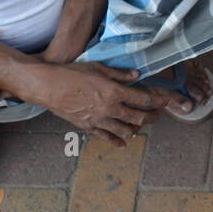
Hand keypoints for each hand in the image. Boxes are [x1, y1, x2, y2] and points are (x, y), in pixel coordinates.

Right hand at [27, 62, 195, 145]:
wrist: (47, 86)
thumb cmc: (71, 72)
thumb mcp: (98, 67)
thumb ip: (119, 74)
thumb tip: (136, 75)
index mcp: (114, 91)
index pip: (143, 99)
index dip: (157, 101)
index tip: (165, 101)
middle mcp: (110, 108)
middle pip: (139, 117)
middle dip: (152, 117)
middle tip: (157, 115)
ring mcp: (99, 120)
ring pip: (126, 131)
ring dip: (136, 130)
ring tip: (140, 126)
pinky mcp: (88, 127)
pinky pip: (107, 138)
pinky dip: (117, 142)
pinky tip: (123, 143)